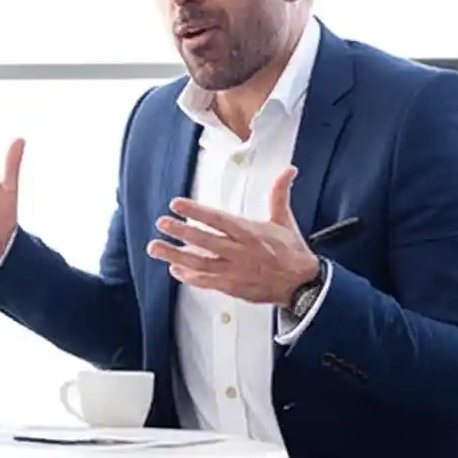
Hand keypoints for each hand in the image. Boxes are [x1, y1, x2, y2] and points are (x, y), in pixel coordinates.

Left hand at [146, 166, 319, 305]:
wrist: (302, 285)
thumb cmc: (291, 252)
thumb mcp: (284, 220)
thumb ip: (279, 194)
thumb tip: (288, 171)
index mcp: (250, 233)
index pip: (218, 219)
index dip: (196, 211)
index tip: (177, 204)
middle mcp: (239, 251)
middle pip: (204, 240)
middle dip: (180, 231)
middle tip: (162, 223)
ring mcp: (233, 271)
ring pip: (199, 263)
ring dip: (174, 255)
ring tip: (155, 247)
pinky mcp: (231, 286)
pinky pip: (205, 281)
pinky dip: (188, 276)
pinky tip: (174, 269)